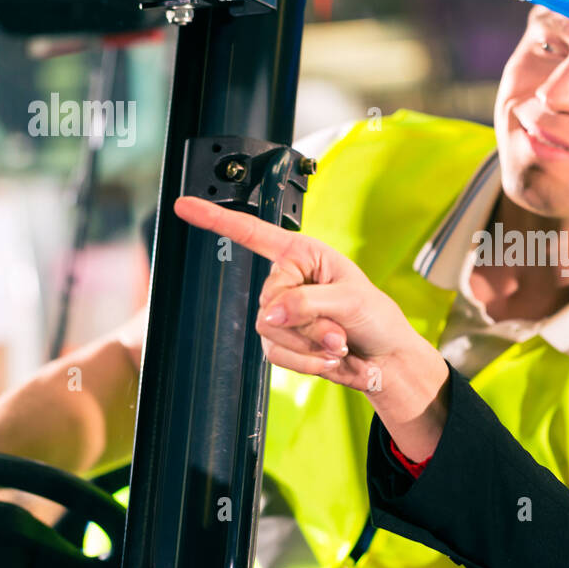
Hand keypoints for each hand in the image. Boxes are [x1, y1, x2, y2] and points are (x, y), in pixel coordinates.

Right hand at [172, 196, 420, 392]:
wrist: (384, 357)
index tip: (184, 205)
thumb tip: (270, 313)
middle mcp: (287, 281)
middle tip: (339, 333)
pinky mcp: (282, 343)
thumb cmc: (375, 317)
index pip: (252, 234)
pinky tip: (330, 358)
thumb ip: (308, 302)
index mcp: (302, 255)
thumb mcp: (350, 299)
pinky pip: (277, 355)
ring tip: (339, 344)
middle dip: (308, 325)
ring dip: (310, 345)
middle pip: (269, 302)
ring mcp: (282, 314)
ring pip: (270, 332)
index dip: (217, 219)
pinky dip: (308, 362)